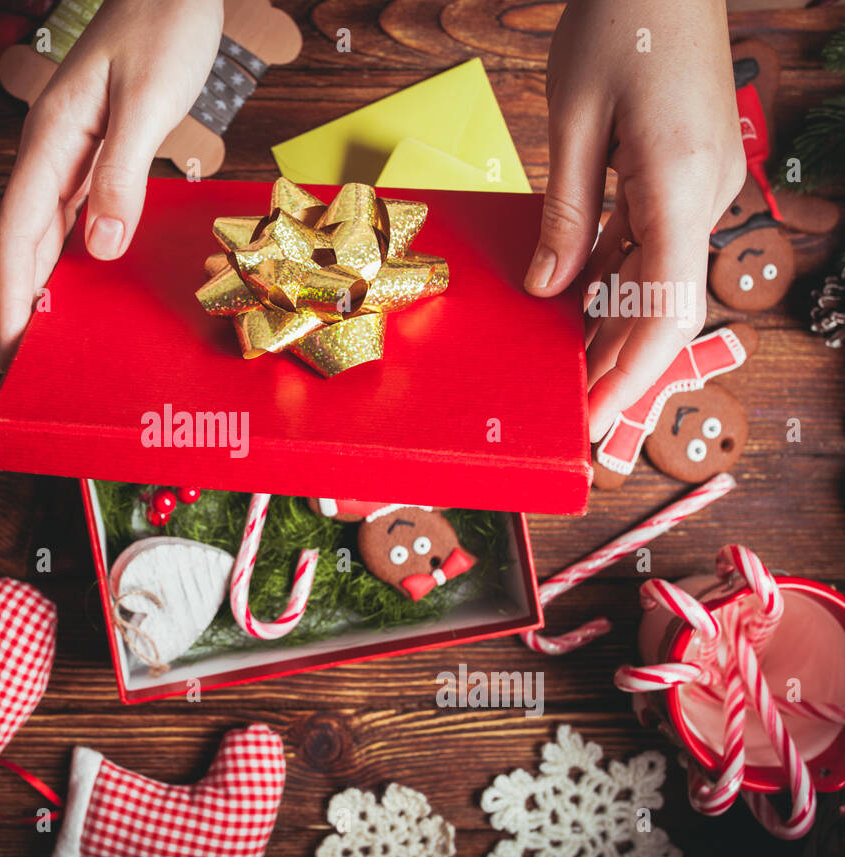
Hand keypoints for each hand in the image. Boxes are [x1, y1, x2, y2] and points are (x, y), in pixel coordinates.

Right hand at [0, 0, 223, 369]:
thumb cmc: (163, 24)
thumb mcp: (148, 101)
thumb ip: (122, 175)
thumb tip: (97, 248)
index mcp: (52, 138)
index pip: (16, 232)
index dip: (11, 294)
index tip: (10, 347)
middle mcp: (53, 151)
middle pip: (22, 241)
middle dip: (18, 303)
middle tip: (21, 365)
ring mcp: (72, 153)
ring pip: (45, 233)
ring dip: (41, 286)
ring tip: (44, 340)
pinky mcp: (98, 154)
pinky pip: (74, 217)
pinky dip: (71, 257)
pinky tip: (79, 285)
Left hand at [526, 0, 745, 440]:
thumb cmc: (620, 23)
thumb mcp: (575, 121)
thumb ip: (566, 214)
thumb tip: (548, 289)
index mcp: (681, 187)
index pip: (664, 310)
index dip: (628, 376)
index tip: (593, 422)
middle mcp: (703, 195)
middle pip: (664, 306)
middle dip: (618, 367)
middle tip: (573, 416)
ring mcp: (699, 186)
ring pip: (656, 280)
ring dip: (614, 330)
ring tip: (569, 376)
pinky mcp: (683, 174)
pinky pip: (648, 244)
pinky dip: (614, 282)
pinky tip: (577, 310)